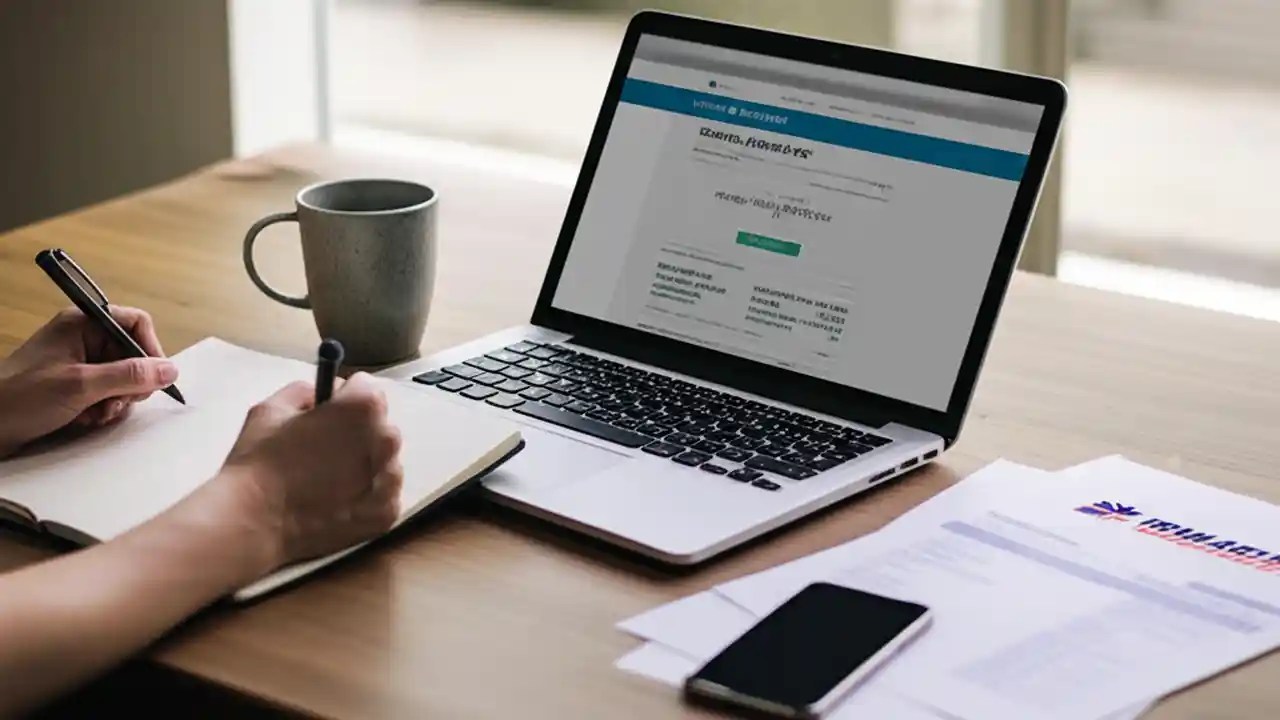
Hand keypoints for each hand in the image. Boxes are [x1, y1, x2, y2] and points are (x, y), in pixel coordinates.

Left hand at [0, 307, 178, 457]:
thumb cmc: (22, 398)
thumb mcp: (81, 386)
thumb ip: (129, 376)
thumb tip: (170, 370)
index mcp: (82, 324)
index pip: (135, 324)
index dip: (150, 349)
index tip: (154, 378)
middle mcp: (83, 339)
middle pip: (132, 355)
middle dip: (130, 384)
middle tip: (115, 402)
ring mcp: (79, 363)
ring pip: (123, 379)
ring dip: (116, 401)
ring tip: (94, 414)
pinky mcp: (75, 385)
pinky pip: (108, 394)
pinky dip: (103, 409)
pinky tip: (85, 418)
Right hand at [210, 373, 403, 570]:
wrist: (255, 524)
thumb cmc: (260, 463)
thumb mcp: (271, 409)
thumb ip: (305, 392)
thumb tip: (322, 394)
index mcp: (363, 408)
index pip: (365, 388)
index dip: (341, 399)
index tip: (324, 414)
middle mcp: (386, 441)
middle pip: (378, 425)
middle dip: (355, 431)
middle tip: (321, 449)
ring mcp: (390, 481)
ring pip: (384, 461)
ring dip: (364, 464)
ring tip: (326, 480)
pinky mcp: (387, 514)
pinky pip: (382, 494)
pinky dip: (364, 496)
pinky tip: (335, 502)